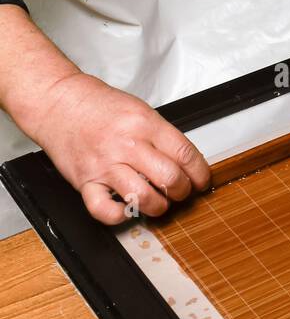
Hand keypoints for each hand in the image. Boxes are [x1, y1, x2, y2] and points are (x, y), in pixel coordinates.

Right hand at [26, 71, 210, 225]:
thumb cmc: (99, 106)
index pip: (185, 154)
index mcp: (144, 123)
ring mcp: (105, 164)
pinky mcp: (85, 181)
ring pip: (143, 197)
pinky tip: (126, 210)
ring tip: (158, 202)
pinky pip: (104, 209)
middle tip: (180, 192)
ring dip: (157, 206)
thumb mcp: (139, 109)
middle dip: (182, 192)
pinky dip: (119, 216)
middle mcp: (126, 144)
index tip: (201, 181)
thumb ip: (161, 135)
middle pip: (169, 178)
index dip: (200, 173)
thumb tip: (185, 162)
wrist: (59, 102)